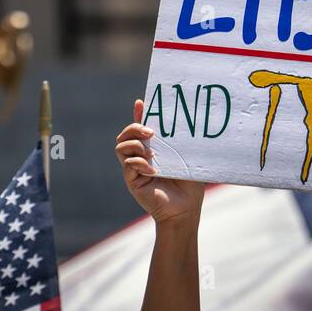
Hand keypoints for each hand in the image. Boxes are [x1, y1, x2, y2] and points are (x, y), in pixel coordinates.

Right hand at [115, 99, 204, 224]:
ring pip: (121, 147)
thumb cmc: (190, 183)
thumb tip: (190, 124)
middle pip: (126, 134)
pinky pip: (128, 165)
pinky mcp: (132, 180)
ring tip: (151, 153)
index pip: (141, 127)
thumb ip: (183, 143)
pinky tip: (153, 170)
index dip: (138, 113)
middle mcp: (141, 155)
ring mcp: (134, 168)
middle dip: (134, 128)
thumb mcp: (188, 158)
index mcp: (154, 147)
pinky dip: (139, 164)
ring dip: (135, 145)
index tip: (141, 102)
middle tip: (151, 132)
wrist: (186, 208)